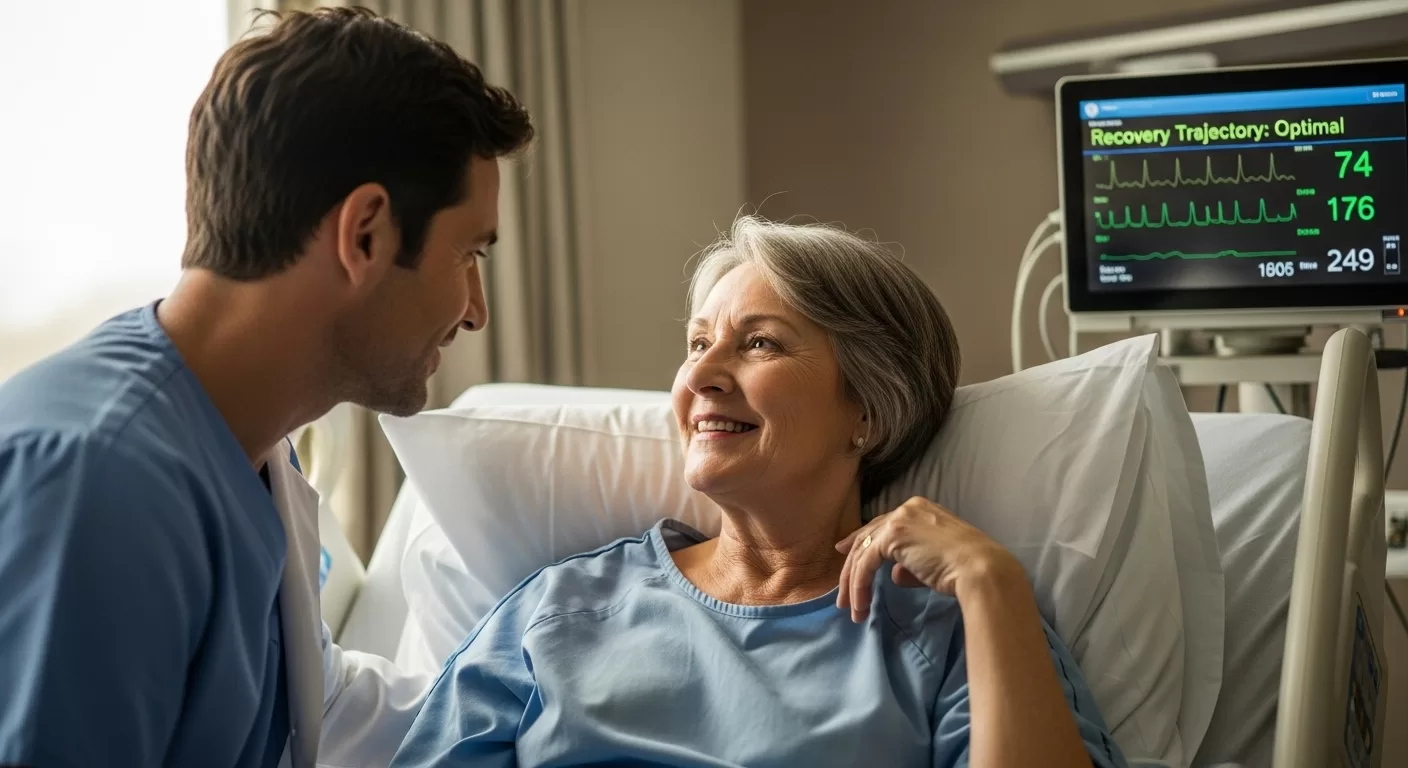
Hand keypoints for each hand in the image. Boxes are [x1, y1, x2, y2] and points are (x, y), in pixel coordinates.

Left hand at [835, 496, 1022, 621]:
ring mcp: (898, 520)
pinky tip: (860, 605)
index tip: (844, 553)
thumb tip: (893, 576)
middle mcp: (907, 508)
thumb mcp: (932, 562)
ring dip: (853, 582)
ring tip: (850, 608)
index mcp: (919, 508)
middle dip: (850, 566)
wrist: (980, 569)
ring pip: (862, 551)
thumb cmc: (965, 569)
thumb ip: (909, 565)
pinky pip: (865, 564)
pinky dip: (859, 586)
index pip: (882, 524)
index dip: (861, 540)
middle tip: (840, 591)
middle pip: (867, 536)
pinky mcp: (892, 537)